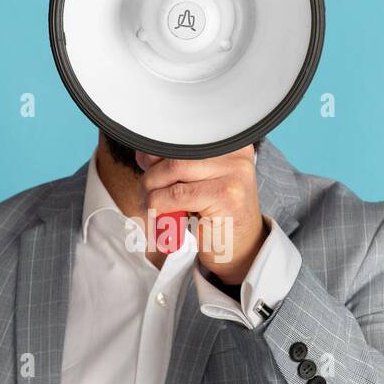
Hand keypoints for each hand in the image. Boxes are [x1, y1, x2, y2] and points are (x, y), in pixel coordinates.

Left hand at [136, 146, 268, 284]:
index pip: (182, 136)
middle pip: (175, 152)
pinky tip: (163, 216)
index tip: (146, 165)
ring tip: (152, 206)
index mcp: (227, 142)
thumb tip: (144, 153)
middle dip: (151, 174)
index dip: (157, 151)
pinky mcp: (227, 195)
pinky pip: (177, 194)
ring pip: (173, 170)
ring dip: (152, 190)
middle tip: (145, 192)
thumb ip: (173, 165)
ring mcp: (234, 173)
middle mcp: (235, 152)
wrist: (239, 247)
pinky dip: (160, 205)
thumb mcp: (194, 183)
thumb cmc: (215, 214)